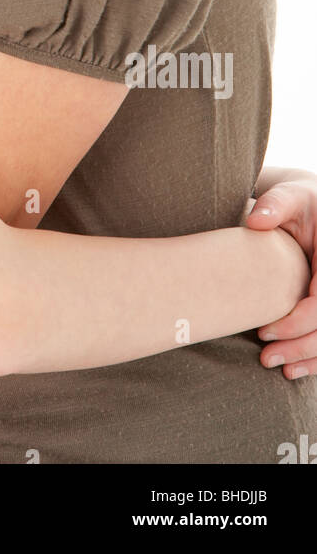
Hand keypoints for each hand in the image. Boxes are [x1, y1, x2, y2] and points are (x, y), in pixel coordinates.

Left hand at [246, 175, 316, 378]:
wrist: (310, 208)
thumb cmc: (298, 203)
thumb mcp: (289, 196)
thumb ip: (275, 205)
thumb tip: (254, 221)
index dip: (297, 322)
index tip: (264, 331)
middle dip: (302, 347)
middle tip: (267, 358)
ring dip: (310, 358)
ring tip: (281, 369)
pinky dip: (316, 357)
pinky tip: (296, 369)